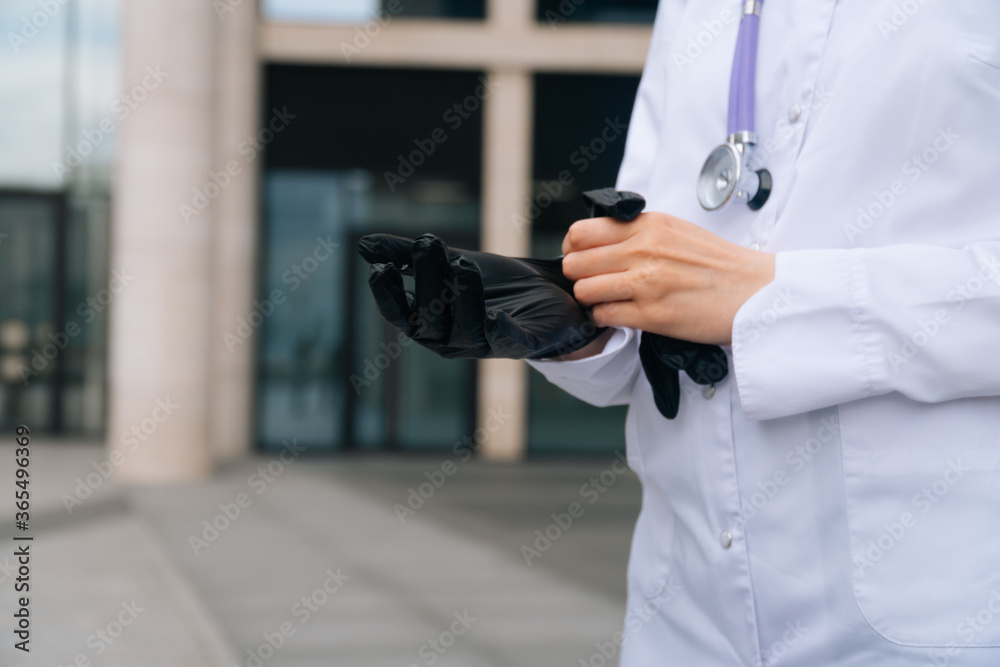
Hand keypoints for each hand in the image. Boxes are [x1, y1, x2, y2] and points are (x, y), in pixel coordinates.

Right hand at [356, 233, 604, 359]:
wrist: (547, 293)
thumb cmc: (494, 282)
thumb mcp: (449, 261)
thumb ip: (408, 255)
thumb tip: (364, 245)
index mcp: (430, 322)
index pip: (400, 314)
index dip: (388, 295)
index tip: (380, 268)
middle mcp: (451, 340)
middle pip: (429, 318)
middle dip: (427, 280)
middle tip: (428, 244)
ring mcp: (485, 345)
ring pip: (465, 328)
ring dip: (462, 296)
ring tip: (462, 262)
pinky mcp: (520, 344)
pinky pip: (507, 342)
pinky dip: (501, 332)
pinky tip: (498, 317)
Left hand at [561, 211, 775, 344]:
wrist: (756, 292)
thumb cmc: (719, 265)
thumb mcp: (676, 231)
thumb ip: (638, 231)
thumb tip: (598, 241)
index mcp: (648, 225)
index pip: (581, 233)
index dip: (574, 250)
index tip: (583, 259)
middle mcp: (643, 250)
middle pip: (575, 263)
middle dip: (579, 276)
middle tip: (593, 283)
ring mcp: (645, 283)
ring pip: (584, 290)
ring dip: (591, 299)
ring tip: (608, 301)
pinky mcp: (651, 315)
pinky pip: (603, 316)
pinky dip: (605, 319)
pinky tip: (620, 315)